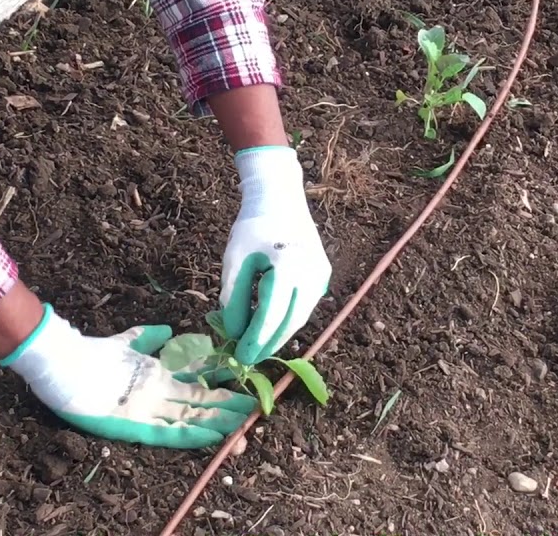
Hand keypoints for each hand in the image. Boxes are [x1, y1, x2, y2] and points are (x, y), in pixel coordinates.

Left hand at [1, 304, 256, 448]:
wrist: (63, 364)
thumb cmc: (91, 355)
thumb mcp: (126, 342)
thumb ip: (147, 337)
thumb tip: (170, 330)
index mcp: (157, 378)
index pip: (196, 381)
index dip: (220, 382)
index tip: (244, 380)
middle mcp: (157, 396)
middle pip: (199, 403)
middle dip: (226, 406)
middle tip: (255, 408)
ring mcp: (147, 411)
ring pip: (189, 419)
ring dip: (216, 423)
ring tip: (242, 426)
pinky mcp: (133, 426)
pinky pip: (166, 433)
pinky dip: (189, 435)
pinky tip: (211, 435)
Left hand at [218, 145, 330, 364]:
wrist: (280, 198)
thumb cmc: (253, 227)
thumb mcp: (235, 260)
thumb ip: (233, 298)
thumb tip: (233, 333)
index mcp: (287, 266)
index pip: (270, 314)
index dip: (255, 339)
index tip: (240, 356)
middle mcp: (310, 273)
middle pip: (289, 322)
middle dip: (269, 344)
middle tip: (249, 360)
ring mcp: (321, 275)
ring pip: (300, 317)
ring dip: (280, 335)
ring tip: (258, 347)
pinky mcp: (323, 275)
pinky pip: (305, 305)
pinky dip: (289, 318)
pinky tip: (272, 327)